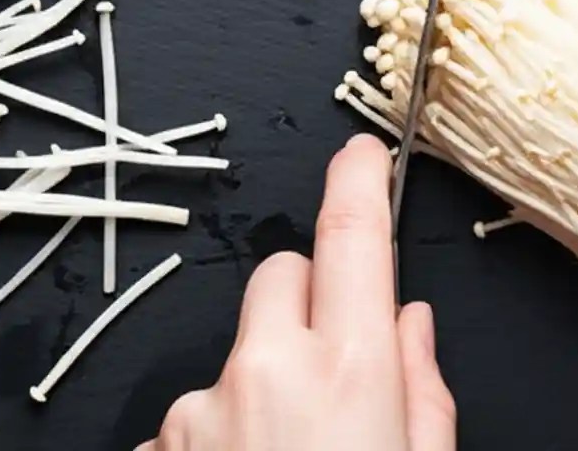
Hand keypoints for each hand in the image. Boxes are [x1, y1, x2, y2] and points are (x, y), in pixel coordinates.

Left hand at [138, 134, 455, 450]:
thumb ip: (420, 389)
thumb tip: (409, 326)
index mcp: (348, 371)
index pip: (352, 236)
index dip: (359, 181)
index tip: (363, 155)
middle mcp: (266, 371)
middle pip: (281, 276)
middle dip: (309, 298)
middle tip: (334, 368)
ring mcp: (201, 406)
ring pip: (238, 349)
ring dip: (263, 378)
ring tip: (287, 449)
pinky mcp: (157, 442)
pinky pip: (198, 409)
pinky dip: (222, 431)